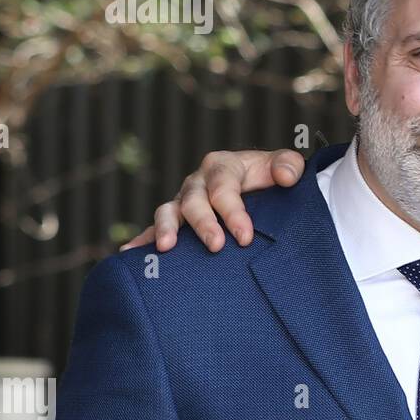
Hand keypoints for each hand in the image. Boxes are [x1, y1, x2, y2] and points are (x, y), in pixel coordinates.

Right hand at [120, 149, 304, 252]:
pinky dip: (142, 239)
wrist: (260, 187)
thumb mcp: (284, 166)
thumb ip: (289, 166)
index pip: (224, 188)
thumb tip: (286, 177)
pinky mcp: (177, 220)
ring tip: (167, 248)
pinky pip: (153, 228)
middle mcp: (198, 182)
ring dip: (165, 229)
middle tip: (216, 246)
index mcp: (222, 166)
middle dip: (204, 224)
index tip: (244, 236)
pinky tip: (130, 253)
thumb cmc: (271, 177)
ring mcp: (183, 201)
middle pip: (194, 201)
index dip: (233, 212)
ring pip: (168, 211)